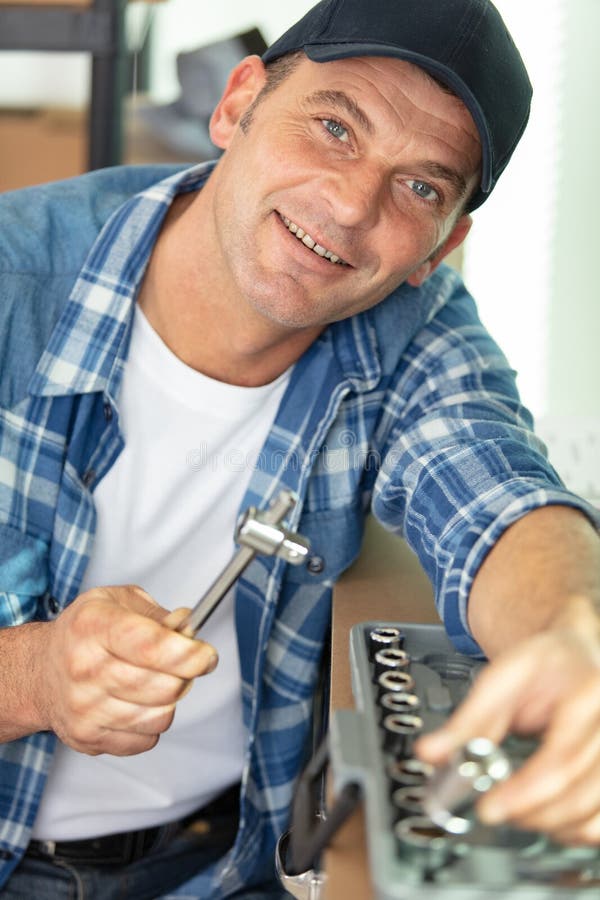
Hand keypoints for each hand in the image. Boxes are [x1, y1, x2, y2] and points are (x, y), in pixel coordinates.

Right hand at [31, 585, 217, 756]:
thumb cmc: (84, 632)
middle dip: (185, 676)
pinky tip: (136, 703)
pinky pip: (146, 740)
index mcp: (93, 625)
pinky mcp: (87, 737)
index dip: (190, 654)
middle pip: (164, 687)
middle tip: (182, 664)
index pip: (153, 647)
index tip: (206, 655)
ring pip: (160, 717)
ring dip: (169, 700)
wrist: (40, 671)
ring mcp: (83, 708)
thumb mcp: (118, 601)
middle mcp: (84, 668)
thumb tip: (188, 633)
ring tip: (154, 682)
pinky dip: (152, 723)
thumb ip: (159, 615)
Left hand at [415, 618, 599, 844]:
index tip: (490, 808)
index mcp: (587, 692)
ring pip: (592, 814)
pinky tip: (542, 817)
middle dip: (528, 811)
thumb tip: (430, 753)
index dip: (525, 791)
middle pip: (578, 791)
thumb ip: (467, 720)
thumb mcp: (500, 679)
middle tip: (491, 810)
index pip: (562, 755)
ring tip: (512, 808)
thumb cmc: (544, 665)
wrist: (572, 655)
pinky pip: (599, 823)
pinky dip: (569, 830)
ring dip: (547, 824)